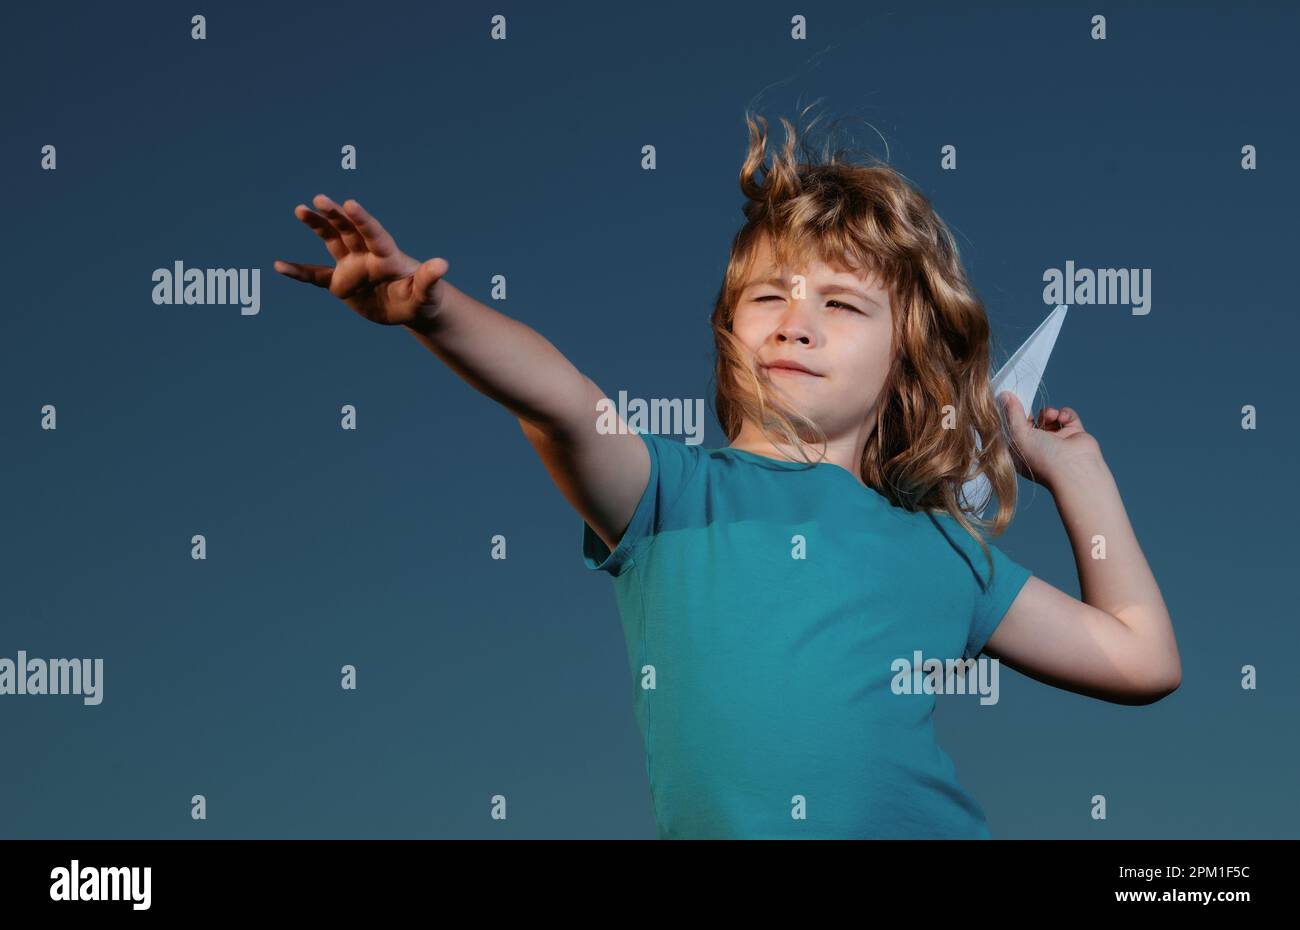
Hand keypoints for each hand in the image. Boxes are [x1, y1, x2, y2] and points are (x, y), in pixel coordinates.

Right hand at [274, 194, 448, 327]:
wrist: (412, 309)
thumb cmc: (425, 299)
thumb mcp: (428, 293)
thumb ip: (430, 279)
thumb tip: (442, 264)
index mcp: (387, 256)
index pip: (373, 233)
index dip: (362, 219)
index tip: (350, 203)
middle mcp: (367, 256)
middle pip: (348, 231)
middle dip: (335, 215)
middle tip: (319, 199)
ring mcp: (352, 267)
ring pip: (331, 241)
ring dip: (317, 226)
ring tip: (300, 210)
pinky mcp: (341, 283)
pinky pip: (316, 276)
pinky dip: (299, 272)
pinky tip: (279, 266)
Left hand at [998, 391, 1102, 490]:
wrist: (1076, 470)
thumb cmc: (1042, 459)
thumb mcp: (1018, 435)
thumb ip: (1011, 414)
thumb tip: (1003, 395)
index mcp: (1019, 452)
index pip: (1011, 429)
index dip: (1009, 415)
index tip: (1008, 398)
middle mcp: (1036, 447)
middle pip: (1029, 421)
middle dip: (1029, 410)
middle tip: (1026, 396)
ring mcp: (1056, 441)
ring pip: (1048, 416)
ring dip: (1048, 412)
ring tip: (1050, 416)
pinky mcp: (1073, 434)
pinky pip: (1066, 416)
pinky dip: (1065, 414)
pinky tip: (1063, 419)